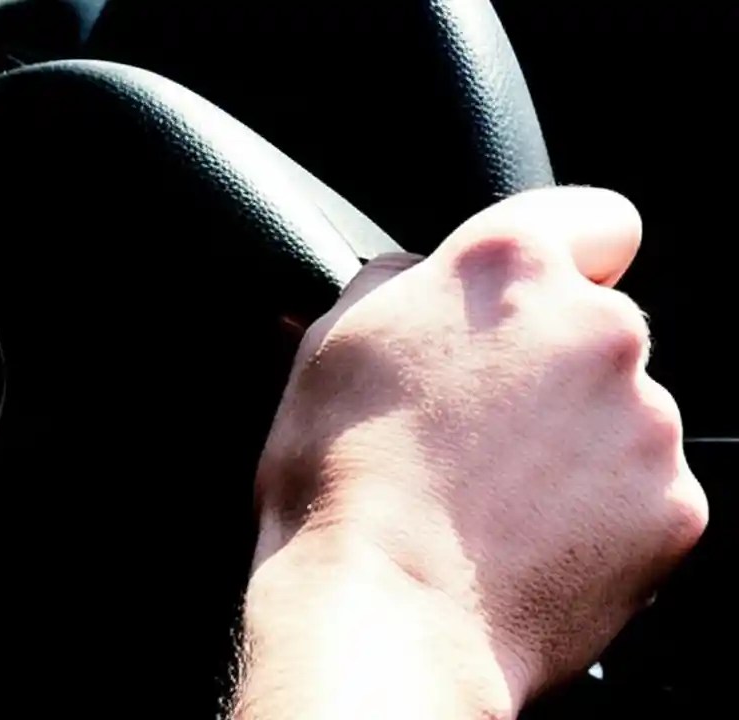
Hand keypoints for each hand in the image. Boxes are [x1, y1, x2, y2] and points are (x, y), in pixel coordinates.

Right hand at [236, 187, 706, 718]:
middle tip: (483, 428)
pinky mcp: (675, 506)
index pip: (595, 218)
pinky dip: (603, 512)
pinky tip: (531, 538)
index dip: (571, 254)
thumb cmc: (342, 481)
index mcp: (507, 269)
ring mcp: (647, 420)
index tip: (546, 296)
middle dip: (556, 366)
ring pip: (627, 414)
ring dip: (579, 443)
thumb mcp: (332, 345)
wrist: (384, 613)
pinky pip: (647, 492)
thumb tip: (418, 280)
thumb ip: (396, 284)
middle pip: (605, 326)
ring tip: (497, 497)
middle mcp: (596, 329)